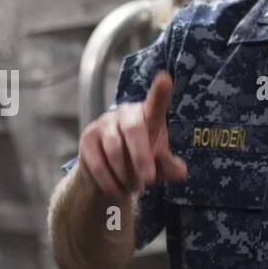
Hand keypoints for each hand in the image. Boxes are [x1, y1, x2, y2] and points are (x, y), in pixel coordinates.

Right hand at [76, 71, 187, 202]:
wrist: (111, 174)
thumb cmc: (142, 162)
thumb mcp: (160, 167)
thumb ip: (169, 167)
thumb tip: (180, 171)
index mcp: (149, 116)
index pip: (156, 103)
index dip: (160, 92)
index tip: (164, 79)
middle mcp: (125, 114)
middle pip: (133, 130)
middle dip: (141, 157)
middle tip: (148, 180)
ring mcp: (103, 125)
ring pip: (114, 150)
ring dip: (126, 174)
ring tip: (134, 187)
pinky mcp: (87, 139)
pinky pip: (98, 164)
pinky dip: (110, 182)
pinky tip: (118, 189)